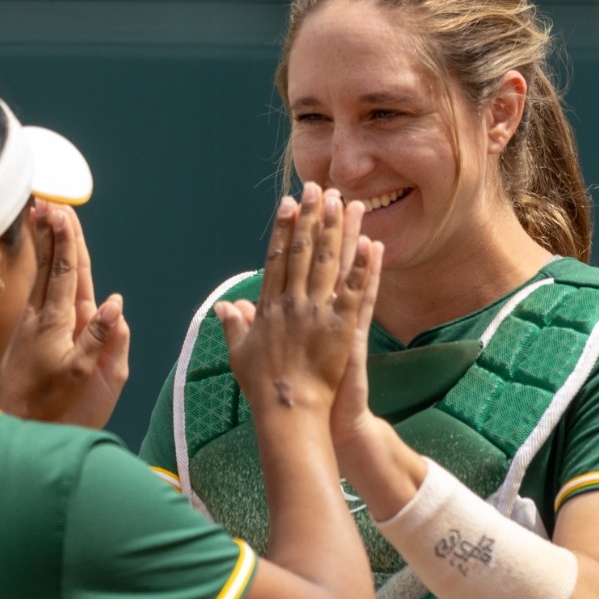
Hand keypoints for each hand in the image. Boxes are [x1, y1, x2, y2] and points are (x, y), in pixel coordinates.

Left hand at [0, 202, 129, 427]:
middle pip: (51, 262)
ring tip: (41, 212)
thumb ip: (98, 338)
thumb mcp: (78, 372)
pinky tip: (39, 252)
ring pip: (41, 269)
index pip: (66, 272)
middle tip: (51, 198)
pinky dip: (38, 262)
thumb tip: (116, 302)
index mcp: (59, 320)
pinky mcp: (27, 324)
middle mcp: (44, 312)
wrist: (11, 414)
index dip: (66, 241)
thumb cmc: (49, 398)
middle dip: (53, 230)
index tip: (64, 212)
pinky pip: (35, 283)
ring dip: (43, 240)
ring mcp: (33, 316)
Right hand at [218, 183, 381, 417]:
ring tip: (344, 202)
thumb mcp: (239, 354)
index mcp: (269, 306)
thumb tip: (226, 305)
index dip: (284, 227)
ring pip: (330, 263)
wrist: (289, 411)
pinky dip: (364, 266)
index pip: (277, 257)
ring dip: (338, 229)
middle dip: (312, 216)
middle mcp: (292, 303)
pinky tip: (372, 243)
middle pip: (304, 250)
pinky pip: (355, 291)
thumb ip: (233, 325)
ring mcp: (317, 313)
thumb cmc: (263, 388)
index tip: (289, 203)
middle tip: (319, 187)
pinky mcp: (341, 328)